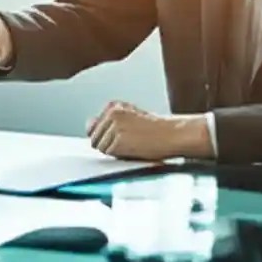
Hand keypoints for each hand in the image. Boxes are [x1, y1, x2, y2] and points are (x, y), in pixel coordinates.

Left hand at [86, 101, 213, 160]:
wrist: (173, 134)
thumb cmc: (155, 129)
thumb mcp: (130, 118)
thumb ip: (108, 121)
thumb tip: (88, 126)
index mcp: (114, 106)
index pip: (94, 127)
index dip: (107, 136)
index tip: (124, 135)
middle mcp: (112, 113)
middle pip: (95, 138)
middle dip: (108, 144)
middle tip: (130, 141)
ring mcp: (114, 126)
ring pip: (100, 147)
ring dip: (113, 150)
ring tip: (132, 144)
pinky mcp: (119, 139)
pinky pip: (109, 153)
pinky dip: (119, 155)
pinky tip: (133, 149)